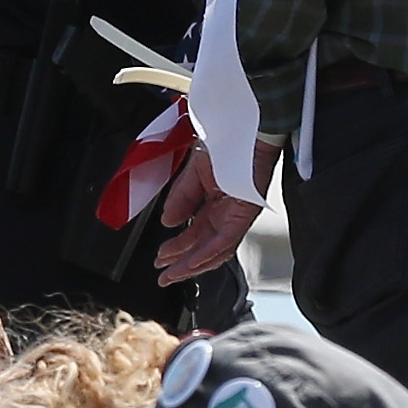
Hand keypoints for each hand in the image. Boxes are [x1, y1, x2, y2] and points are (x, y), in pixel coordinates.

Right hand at [153, 138, 277, 285]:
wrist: (247, 129)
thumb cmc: (227, 144)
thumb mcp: (193, 173)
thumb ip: (180, 198)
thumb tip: (167, 222)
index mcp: (214, 205)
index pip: (194, 235)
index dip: (176, 249)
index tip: (160, 259)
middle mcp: (226, 215)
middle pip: (203, 249)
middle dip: (181, 265)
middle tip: (164, 277)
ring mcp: (236, 216)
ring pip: (215, 251)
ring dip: (193, 265)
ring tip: (174, 274)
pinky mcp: (245, 214)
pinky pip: (226, 240)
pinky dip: (208, 253)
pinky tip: (192, 261)